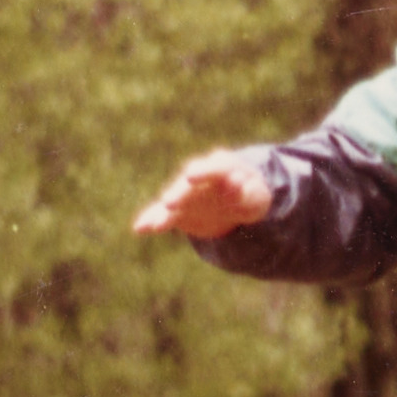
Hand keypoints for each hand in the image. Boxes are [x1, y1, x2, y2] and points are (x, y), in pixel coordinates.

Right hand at [132, 150, 274, 239]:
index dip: (202, 172)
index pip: (212, 168)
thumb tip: (239, 181)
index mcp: (220, 167)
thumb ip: (249, 191)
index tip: (191, 176)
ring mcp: (186, 193)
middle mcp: (198, 177)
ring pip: (172, 201)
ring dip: (163, 212)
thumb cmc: (250, 195)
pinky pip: (162, 215)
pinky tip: (140, 228)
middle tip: (169, 202)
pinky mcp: (177, 210)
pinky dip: (152, 220)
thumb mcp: (256, 196)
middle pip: (186, 185)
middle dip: (178, 193)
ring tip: (156, 225)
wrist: (236, 202)